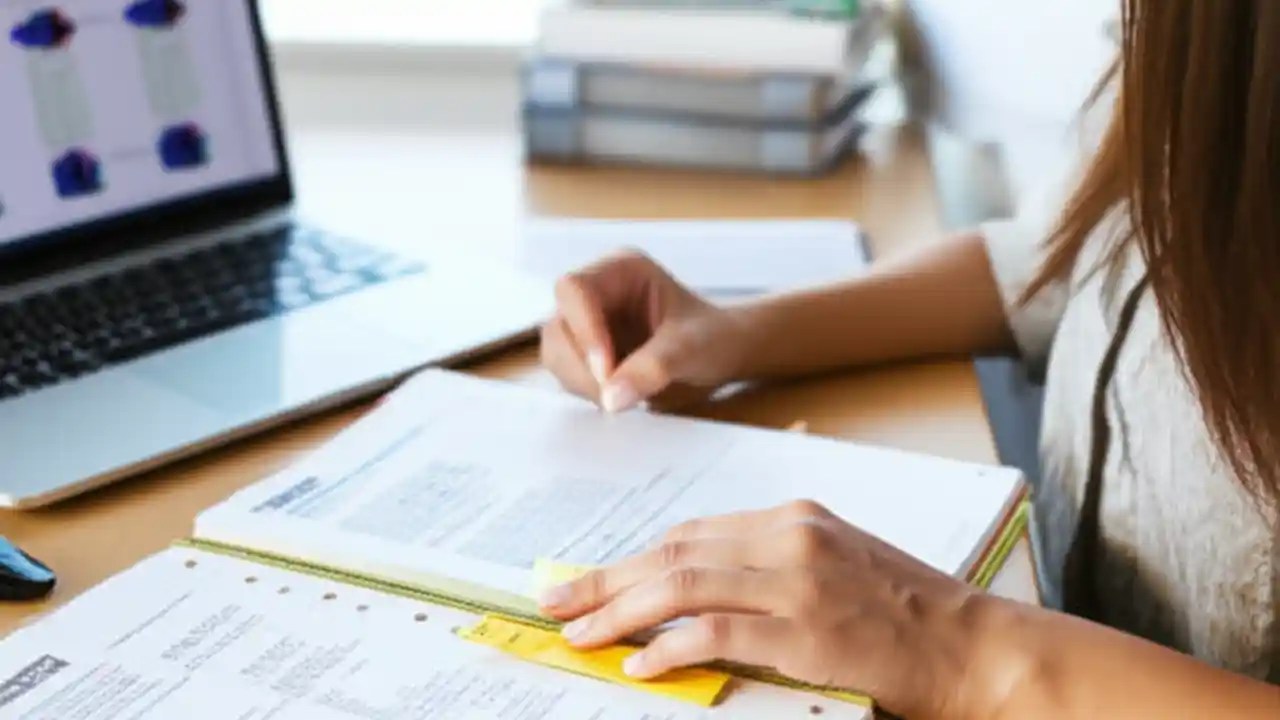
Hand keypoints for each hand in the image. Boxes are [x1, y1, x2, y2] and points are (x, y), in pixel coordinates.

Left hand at [538, 501, 999, 719]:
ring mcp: (798, 582)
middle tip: (559, 602)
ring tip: (580, 634)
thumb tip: (694, 591)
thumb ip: (770, 566)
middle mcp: (789, 537)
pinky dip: (669, 646)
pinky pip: (716, 632)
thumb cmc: (907, 612)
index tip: (593, 579)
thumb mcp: (836, 565)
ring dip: (620, 612)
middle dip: (606, 579)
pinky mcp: (807, 631)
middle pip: (673, 550)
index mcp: (793, 517)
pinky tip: (641, 663)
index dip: (633, 558)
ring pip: (682, 584)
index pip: (691, 532)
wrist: (975, 645)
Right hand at [540, 251, 751, 411]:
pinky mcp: (584, 353)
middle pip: (558, 325)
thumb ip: (653, 369)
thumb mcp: (691, 349)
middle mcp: (596, 292)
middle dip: (582, 366)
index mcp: (620, 270)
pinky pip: (566, 374)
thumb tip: (611, 398)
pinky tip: (620, 396)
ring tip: (626, 396)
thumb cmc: (714, 337)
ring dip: (582, 382)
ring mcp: (586, 323)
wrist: (724, 355)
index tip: (607, 372)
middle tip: (617, 395)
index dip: (584, 331)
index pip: (576, 290)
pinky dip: (586, 392)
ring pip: (556, 353)